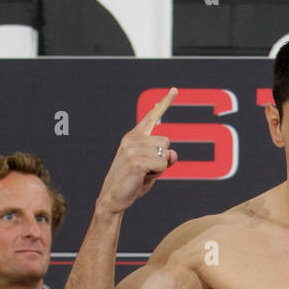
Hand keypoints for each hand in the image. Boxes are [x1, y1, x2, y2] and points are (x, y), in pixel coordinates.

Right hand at [96, 88, 179, 214]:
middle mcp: (132, 139)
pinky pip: (162, 164)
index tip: (175, 90)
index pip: (151, 117)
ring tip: (144, 174)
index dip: (165, 103)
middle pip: (166, 141)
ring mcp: (133, 149)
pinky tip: (143, 177)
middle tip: (147, 169)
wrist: (113, 198)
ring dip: (161, 167)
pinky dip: (158, 173)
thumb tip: (173, 153)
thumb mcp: (151, 169)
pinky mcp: (137, 161)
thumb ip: (163, 158)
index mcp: (133, 137)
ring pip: (165, 153)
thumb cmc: (132, 183)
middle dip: (163, 157)